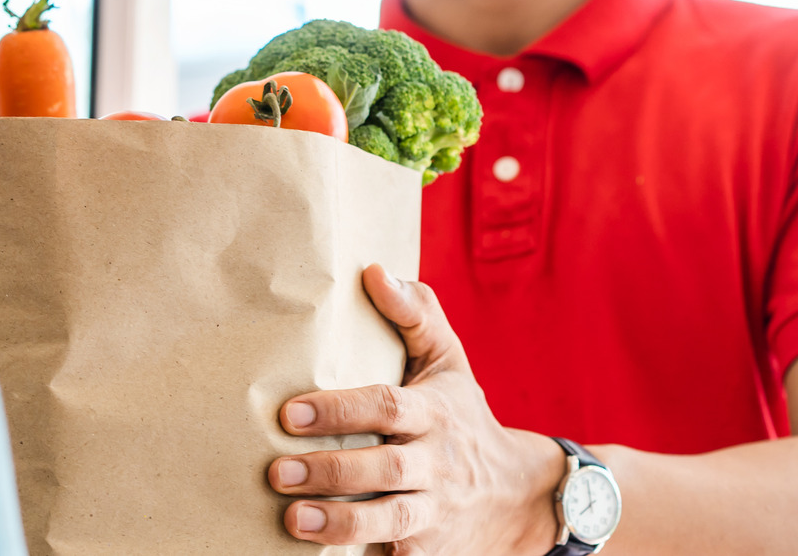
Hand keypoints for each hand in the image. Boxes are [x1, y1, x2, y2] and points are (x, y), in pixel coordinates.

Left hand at [269, 265, 566, 553]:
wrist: (522, 495)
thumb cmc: (464, 416)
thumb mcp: (449, 362)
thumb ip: (415, 315)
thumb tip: (372, 271)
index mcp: (435, 412)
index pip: (386, 406)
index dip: (338, 410)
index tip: (288, 414)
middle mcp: (438, 462)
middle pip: (385, 468)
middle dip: (330, 472)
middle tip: (276, 472)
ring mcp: (436, 511)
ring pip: (391, 519)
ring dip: (340, 523)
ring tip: (293, 520)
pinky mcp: (430, 550)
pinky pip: (396, 555)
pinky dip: (364, 555)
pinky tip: (318, 554)